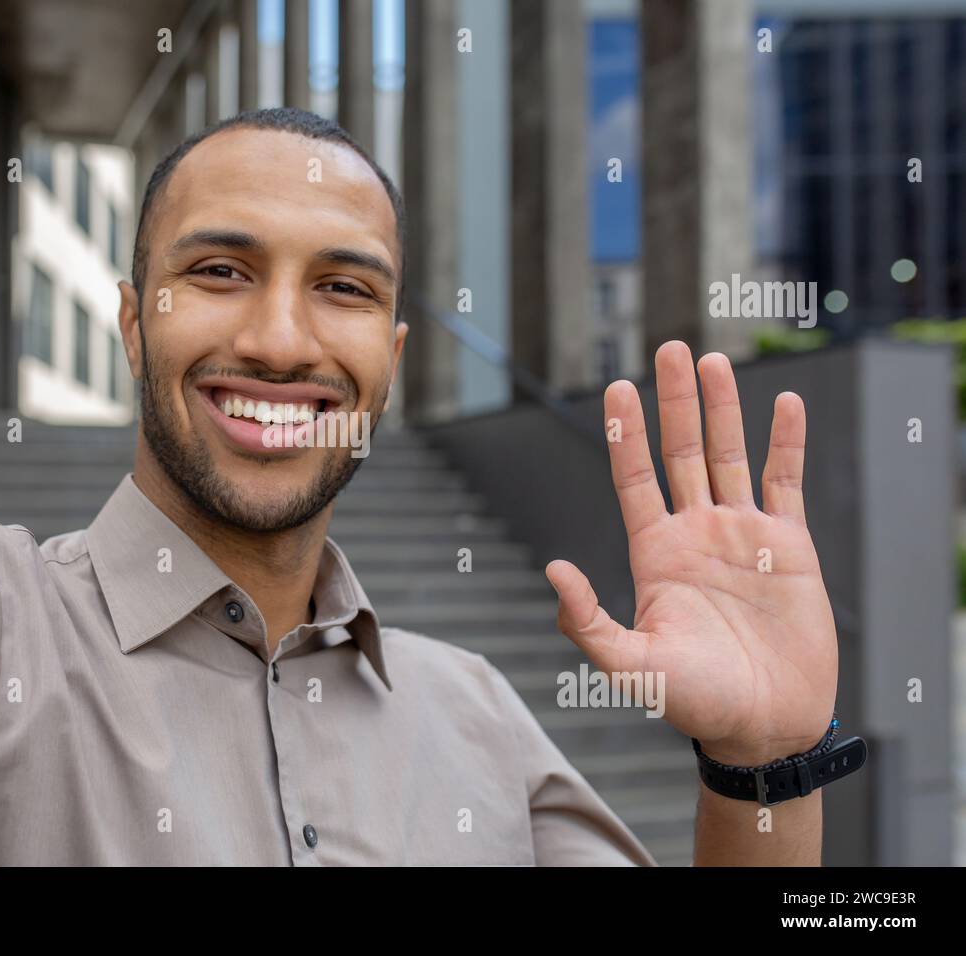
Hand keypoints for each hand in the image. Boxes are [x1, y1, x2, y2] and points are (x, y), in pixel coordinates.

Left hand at [546, 341, 837, 765]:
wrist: (765, 725)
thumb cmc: (695, 703)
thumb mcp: (630, 665)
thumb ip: (587, 621)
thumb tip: (553, 568)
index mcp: (655, 553)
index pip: (635, 477)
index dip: (626, 433)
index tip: (616, 387)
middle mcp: (695, 533)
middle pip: (681, 452)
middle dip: (674, 401)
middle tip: (668, 347)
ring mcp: (742, 534)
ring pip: (729, 456)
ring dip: (723, 408)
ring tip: (712, 360)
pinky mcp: (789, 545)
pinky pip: (785, 481)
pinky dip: (786, 443)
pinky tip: (783, 402)